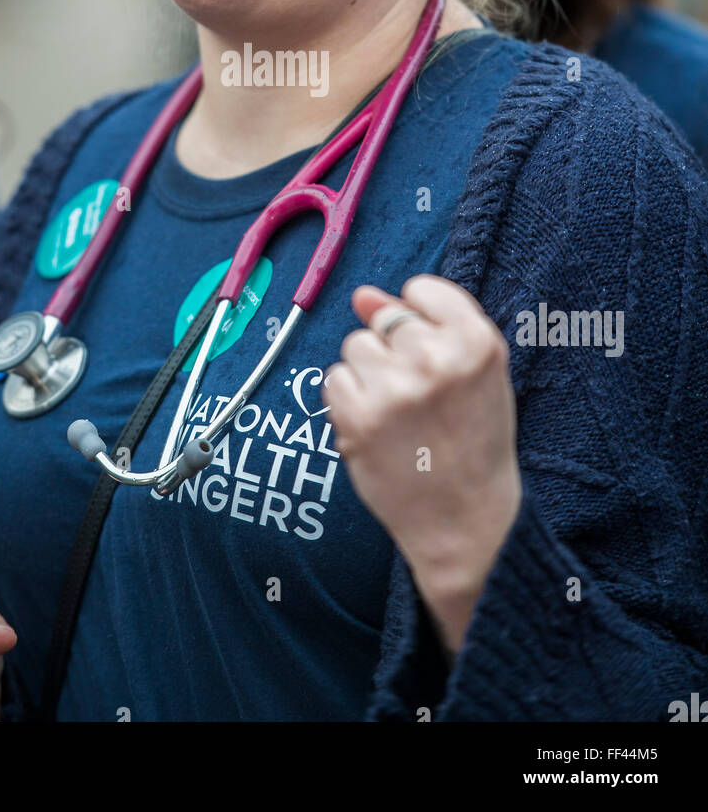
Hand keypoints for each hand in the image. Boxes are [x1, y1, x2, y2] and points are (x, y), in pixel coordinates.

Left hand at [323, 274, 521, 653]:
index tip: (429, 351)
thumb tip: (362, 294)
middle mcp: (437, 359)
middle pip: (384, 320)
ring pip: (355, 347)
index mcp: (478, 342)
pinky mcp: (358, 418)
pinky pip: (334, 380)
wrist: (467, 522)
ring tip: (399, 414)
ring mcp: (394, 389)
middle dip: (394, 352)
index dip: (419, 319)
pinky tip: (377, 428)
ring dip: (368, 375)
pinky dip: (348, 402)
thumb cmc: (473, 441)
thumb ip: (424, 324)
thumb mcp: (473, 374)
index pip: (422, 289)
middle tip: (421, 398)